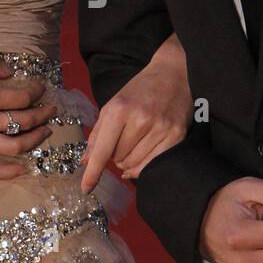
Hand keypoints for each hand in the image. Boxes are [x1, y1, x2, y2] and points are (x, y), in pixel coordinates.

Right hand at [0, 45, 57, 178]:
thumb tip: (10, 72)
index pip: (21, 97)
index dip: (36, 92)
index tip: (40, 88)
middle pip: (23, 121)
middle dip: (42, 115)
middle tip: (50, 110)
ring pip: (14, 146)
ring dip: (35, 140)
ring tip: (44, 133)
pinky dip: (9, 171)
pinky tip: (23, 168)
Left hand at [79, 34, 192, 192]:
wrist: (174, 74)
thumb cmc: (140, 90)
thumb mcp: (113, 104)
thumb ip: (98, 134)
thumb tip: (86, 161)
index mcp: (119, 109)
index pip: (102, 150)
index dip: (93, 172)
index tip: (86, 188)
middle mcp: (140, 119)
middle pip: (118, 159)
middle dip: (115, 156)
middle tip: (122, 141)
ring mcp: (160, 128)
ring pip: (134, 164)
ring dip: (129, 161)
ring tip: (133, 145)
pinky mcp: (176, 135)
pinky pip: (153, 164)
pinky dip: (142, 167)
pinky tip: (140, 160)